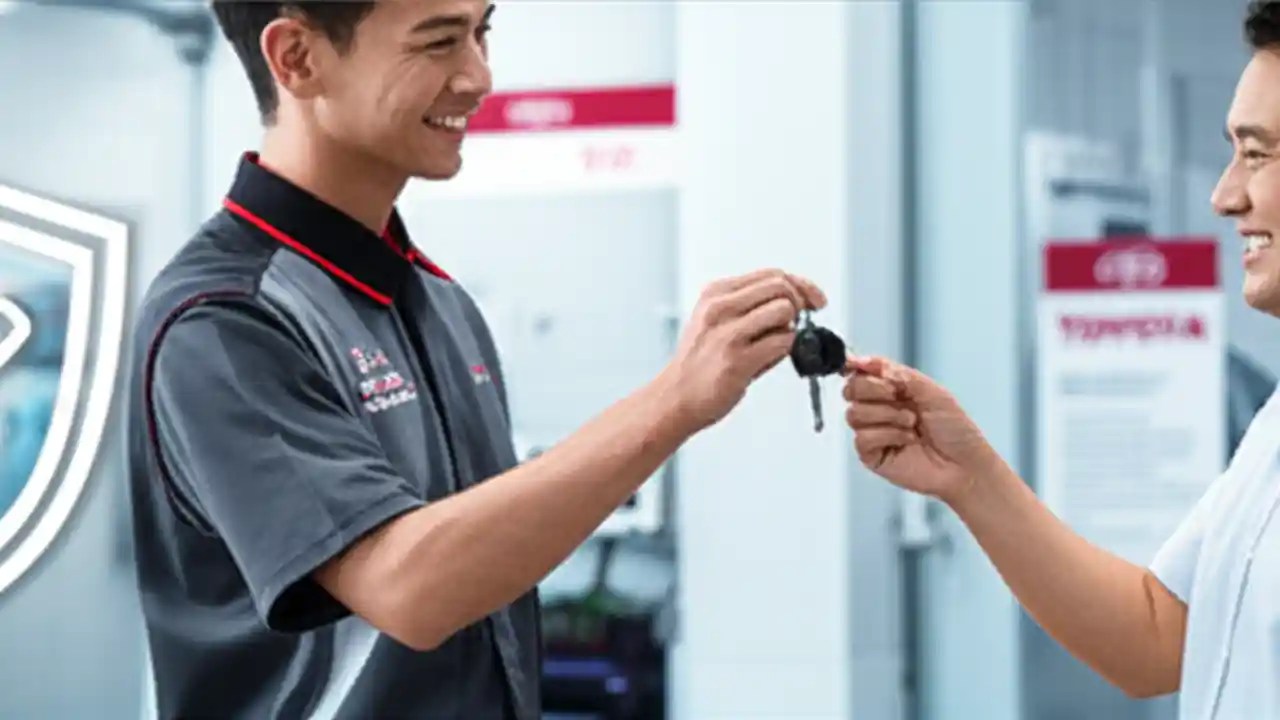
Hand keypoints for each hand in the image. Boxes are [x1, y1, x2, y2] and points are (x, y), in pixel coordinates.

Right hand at [661, 268, 826, 433]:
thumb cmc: (701, 362)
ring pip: (784, 310)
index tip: (814, 300)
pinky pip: (782, 342)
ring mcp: (727, 334)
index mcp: (715, 293)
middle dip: (801, 303)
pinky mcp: (737, 361)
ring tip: (776, 343)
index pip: (772, 274)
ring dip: (791, 327)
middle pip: (781, 286)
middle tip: (802, 321)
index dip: (801, 284)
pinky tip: (770, 358)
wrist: (676, 397)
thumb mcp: (716, 320)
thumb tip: (798, 298)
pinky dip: (787, 349)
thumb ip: (751, 306)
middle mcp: (719, 308)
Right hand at [843, 355, 997, 502]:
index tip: (861, 366)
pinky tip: (908, 440)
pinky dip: (887, 435)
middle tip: (896, 395)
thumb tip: (865, 361)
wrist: (964, 465)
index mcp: (894, 390)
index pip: (863, 372)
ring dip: (887, 414)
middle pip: (850, 390)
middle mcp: (880, 409)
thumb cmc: (955, 430)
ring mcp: (874, 432)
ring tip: (911, 423)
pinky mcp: (872, 456)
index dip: (858, 366)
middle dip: (872, 388)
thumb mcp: (932, 391)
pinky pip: (862, 438)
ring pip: (854, 414)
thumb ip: (899, 374)